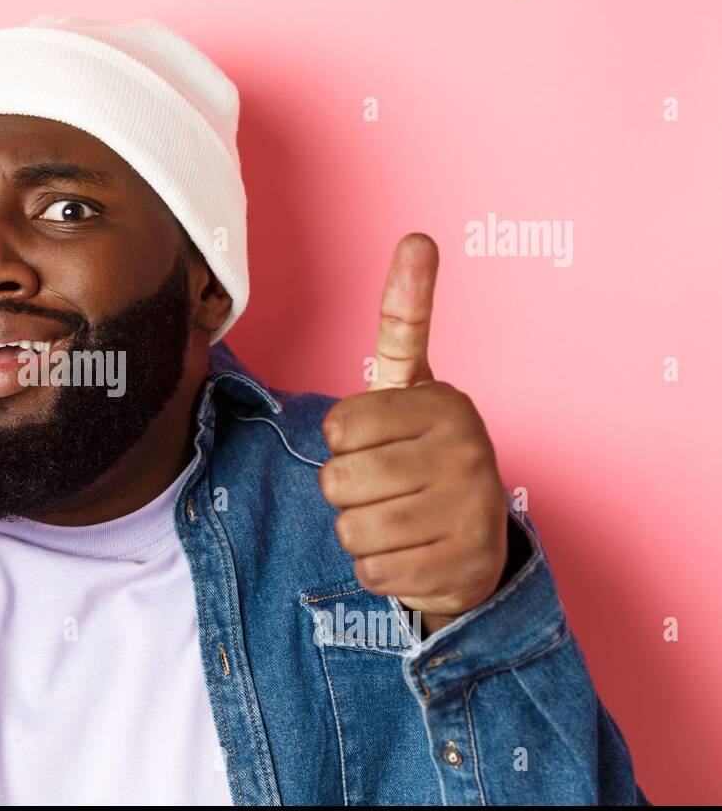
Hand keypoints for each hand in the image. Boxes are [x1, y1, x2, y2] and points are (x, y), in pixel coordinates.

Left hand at [318, 233, 507, 633]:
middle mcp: (470, 451)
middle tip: (383, 487)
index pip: (337, 427)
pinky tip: (411, 555)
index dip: (341, 443)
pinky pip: (374, 574)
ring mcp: (473, 511)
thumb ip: (405, 318)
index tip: (376, 442)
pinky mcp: (467, 567)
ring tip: (396, 519)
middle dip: (344, 492)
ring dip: (358, 533)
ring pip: (352, 531)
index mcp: (447, 402)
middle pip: (338, 482)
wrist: (474, 541)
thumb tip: (418, 236)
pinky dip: (378, 571)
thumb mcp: (411, 386)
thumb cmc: (423, 454)